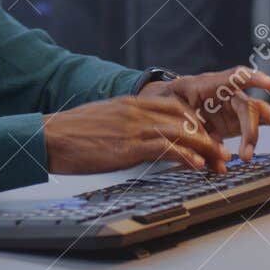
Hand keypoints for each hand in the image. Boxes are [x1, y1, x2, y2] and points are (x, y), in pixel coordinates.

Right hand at [43, 96, 233, 174]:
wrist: (48, 137)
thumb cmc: (70, 133)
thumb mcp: (103, 121)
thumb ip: (125, 125)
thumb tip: (138, 140)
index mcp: (131, 103)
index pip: (176, 107)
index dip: (198, 123)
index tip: (208, 139)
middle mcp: (137, 111)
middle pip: (186, 119)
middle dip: (208, 138)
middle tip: (221, 155)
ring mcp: (134, 126)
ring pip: (183, 132)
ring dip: (205, 149)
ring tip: (218, 164)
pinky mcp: (128, 145)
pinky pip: (166, 148)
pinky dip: (186, 156)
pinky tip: (196, 166)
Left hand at [139, 67, 269, 161]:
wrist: (163, 105)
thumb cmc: (168, 103)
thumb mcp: (173, 114)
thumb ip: (196, 138)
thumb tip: (220, 164)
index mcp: (208, 85)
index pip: (233, 78)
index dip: (253, 80)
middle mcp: (225, 95)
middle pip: (248, 105)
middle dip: (264, 121)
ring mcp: (231, 108)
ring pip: (257, 113)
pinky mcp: (234, 122)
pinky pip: (254, 124)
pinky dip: (268, 127)